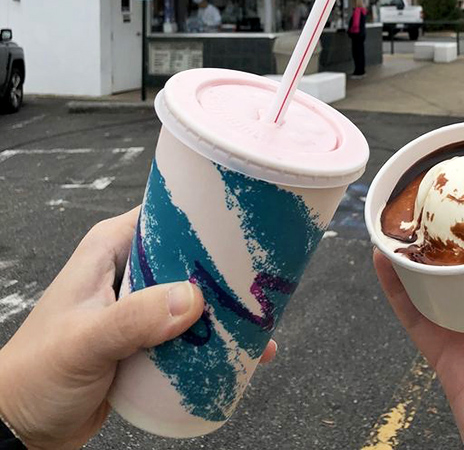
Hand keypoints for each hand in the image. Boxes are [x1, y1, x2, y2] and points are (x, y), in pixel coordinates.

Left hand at [0, 208, 275, 449]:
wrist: (21, 428)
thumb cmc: (37, 374)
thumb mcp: (86, 341)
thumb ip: (134, 319)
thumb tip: (191, 300)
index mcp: (111, 248)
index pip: (165, 213)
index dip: (203, 215)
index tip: (242, 225)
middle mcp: (128, 270)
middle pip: (188, 255)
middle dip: (224, 268)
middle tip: (261, 278)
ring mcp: (139, 306)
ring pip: (194, 295)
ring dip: (224, 309)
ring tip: (260, 319)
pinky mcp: (147, 339)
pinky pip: (189, 332)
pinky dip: (214, 340)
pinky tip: (243, 353)